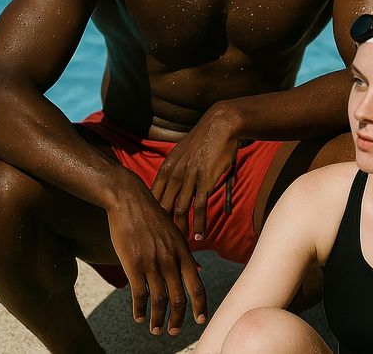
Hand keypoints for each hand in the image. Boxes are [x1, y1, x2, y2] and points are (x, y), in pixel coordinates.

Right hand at [106, 185, 207, 334]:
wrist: (130, 200)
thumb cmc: (152, 217)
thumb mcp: (175, 234)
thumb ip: (186, 255)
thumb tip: (199, 271)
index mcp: (183, 252)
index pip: (197, 285)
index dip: (200, 306)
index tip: (201, 321)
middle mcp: (171, 260)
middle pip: (179, 297)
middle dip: (178, 318)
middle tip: (174, 332)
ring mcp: (152, 263)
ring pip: (160, 299)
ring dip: (159, 318)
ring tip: (156, 329)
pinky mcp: (133, 264)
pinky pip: (139, 294)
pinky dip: (140, 309)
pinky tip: (139, 317)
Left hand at [152, 102, 241, 240]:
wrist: (220, 125)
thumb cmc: (203, 140)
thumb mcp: (182, 154)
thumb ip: (176, 171)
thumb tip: (174, 186)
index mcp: (166, 168)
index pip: (154, 197)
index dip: (152, 216)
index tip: (152, 230)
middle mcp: (174, 174)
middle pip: (164, 207)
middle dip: (162, 228)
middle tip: (163, 245)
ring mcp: (189, 178)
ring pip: (180, 210)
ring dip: (180, 230)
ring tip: (181, 246)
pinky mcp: (205, 180)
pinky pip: (200, 206)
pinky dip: (199, 223)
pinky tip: (200, 236)